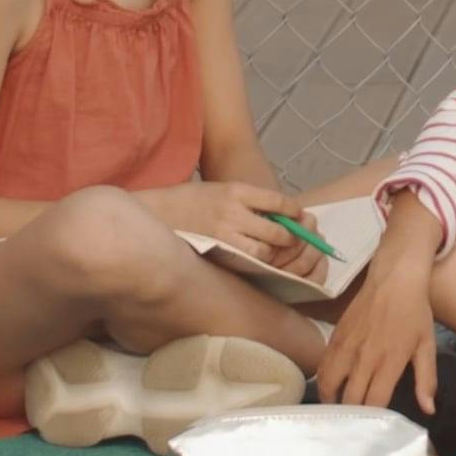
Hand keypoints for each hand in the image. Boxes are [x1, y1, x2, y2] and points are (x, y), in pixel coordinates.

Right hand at [146, 180, 304, 267]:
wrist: (156, 213)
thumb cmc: (190, 201)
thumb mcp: (221, 190)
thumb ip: (248, 202)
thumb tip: (280, 218)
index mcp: (236, 191)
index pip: (278, 202)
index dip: (294, 212)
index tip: (299, 216)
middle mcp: (233, 212)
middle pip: (278, 231)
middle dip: (292, 238)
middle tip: (295, 241)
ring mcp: (224, 235)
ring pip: (265, 252)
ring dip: (277, 255)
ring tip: (278, 255)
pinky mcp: (216, 253)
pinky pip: (247, 263)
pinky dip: (259, 265)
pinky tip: (260, 264)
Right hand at [315, 252, 437, 411]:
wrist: (394, 277)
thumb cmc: (414, 312)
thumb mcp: (427, 346)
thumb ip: (427, 380)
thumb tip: (428, 410)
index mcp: (390, 361)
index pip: (374, 401)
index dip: (373, 420)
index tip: (374, 429)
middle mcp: (365, 357)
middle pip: (350, 398)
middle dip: (352, 417)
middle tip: (355, 427)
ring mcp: (347, 346)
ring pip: (329, 384)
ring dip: (332, 401)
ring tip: (338, 411)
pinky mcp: (335, 336)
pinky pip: (323, 365)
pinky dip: (324, 381)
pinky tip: (331, 388)